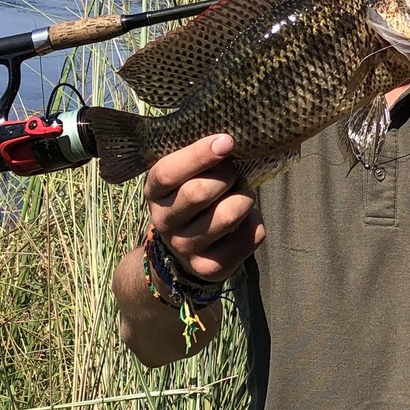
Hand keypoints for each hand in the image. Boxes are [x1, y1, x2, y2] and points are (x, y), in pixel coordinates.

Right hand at [145, 134, 262, 287]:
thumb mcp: (184, 175)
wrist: (185, 250)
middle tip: (234, 172)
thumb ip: (199, 158)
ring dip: (245, 198)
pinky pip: (249, 236)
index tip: (227, 142)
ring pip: (229, 215)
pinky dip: (255, 221)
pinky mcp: (210, 268)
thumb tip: (231, 141)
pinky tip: (244, 219)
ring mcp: (186, 248)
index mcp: (154, 192)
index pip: (168, 173)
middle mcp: (164, 222)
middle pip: (199, 192)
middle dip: (227, 176)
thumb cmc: (191, 195)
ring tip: (242, 195)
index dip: (199, 155)